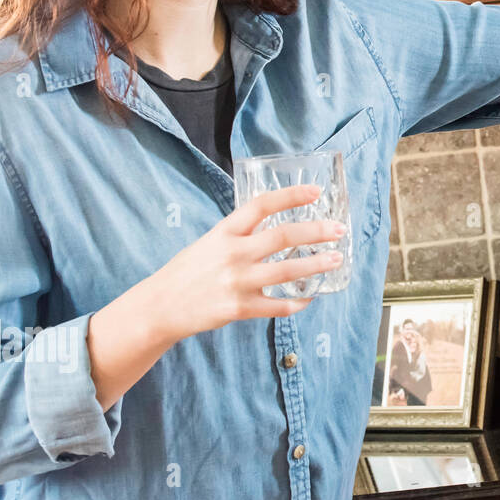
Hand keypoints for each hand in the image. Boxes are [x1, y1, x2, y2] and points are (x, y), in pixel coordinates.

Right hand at [142, 183, 346, 343]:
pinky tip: (310, 296)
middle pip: (283, 237)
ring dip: (316, 265)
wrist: (160, 306)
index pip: (261, 205)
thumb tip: (276, 222)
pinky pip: (277, 306)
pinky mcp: (238, 308)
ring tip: (336, 259)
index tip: (315, 191)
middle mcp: (232, 253)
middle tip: (339, 229)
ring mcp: (236, 282)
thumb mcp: (210, 241)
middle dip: (316, 231)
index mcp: (225, 231)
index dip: (291, 196)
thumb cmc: (189, 270)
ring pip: (287, 271)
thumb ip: (240, 233)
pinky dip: (297, 302)